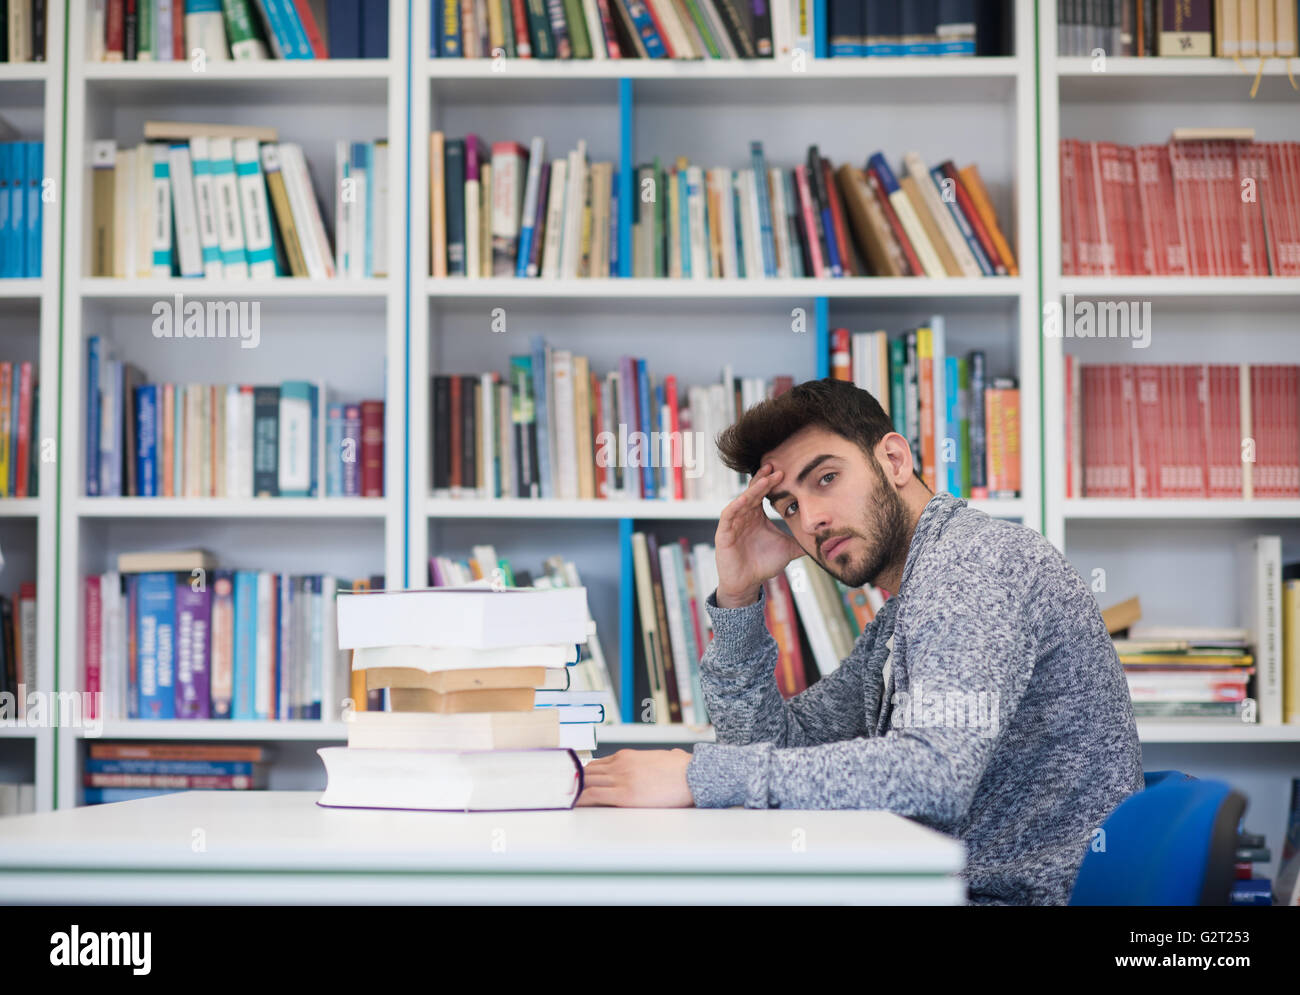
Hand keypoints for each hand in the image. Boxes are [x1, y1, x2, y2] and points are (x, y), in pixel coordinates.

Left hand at [575, 749, 695, 806]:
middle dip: (576, 782)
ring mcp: (621, 779)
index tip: (578, 780)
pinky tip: (574, 803)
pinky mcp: (624, 795)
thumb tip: (675, 754)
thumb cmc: (683, 769)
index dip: (585, 774)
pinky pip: (594, 796)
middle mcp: (620, 764)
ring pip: (588, 783)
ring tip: (564, 797)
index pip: (598, 764)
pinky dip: (581, 799)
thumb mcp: (668, 756)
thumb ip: (664, 756)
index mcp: (627, 755)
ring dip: (575, 790)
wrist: (692, 776)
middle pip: (589, 772)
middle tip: (564, 789)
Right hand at [714, 462, 804, 606]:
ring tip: (765, 478)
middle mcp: (744, 515)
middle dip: (764, 478)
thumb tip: (826, 537)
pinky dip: (736, 505)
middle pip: (753, 491)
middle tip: (776, 466)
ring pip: (742, 499)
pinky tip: (746, 498)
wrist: (747, 583)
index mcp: (757, 515)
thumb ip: (803, 540)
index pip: (764, 493)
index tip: (786, 471)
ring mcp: (733, 523)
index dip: (772, 481)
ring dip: (753, 489)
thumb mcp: (788, 549)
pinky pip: (729, 515)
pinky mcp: (724, 533)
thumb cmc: (763, 564)